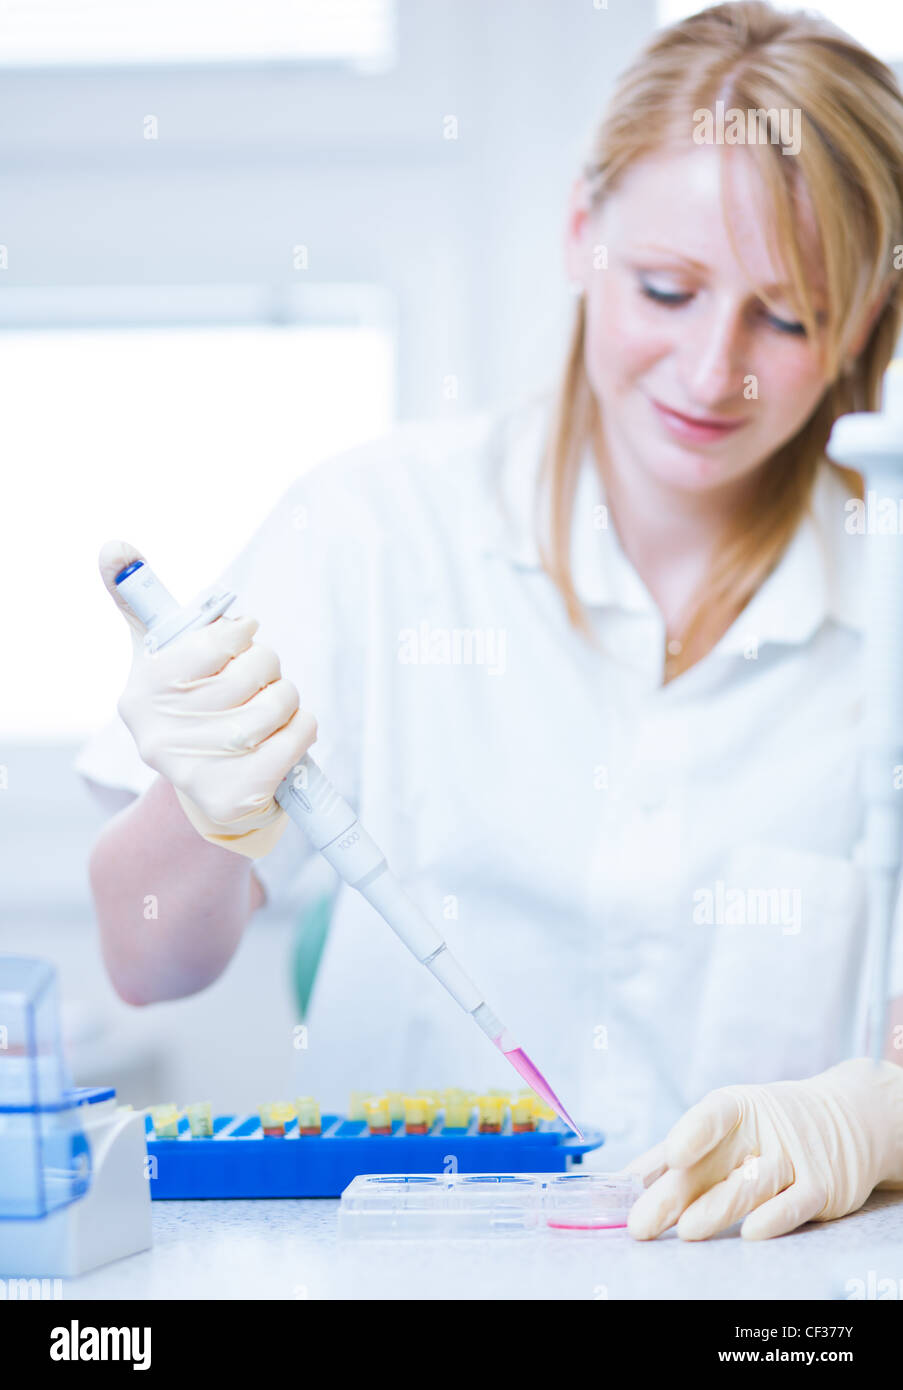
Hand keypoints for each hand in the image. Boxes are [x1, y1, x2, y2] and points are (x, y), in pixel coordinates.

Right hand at [99, 539, 316, 857]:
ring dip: (287, 697)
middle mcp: (159, 736)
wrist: (211, 792)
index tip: (244, 635)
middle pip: (249, 672)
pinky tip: (287, 732)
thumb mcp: (162, 656)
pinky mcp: (234, 798)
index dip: (240, 634)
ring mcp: (196, 771)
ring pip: (275, 703)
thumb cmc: (192, 707)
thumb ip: (138, 598)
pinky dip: (303, 727)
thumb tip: (112, 546)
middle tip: (261, 676)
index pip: (213, 642)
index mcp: (142, 692)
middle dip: (268, 665)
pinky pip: (295, 739)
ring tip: (273, 705)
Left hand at [622, 1058, 902, 1240]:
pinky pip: (795, 1204)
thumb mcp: (723, 1128)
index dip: (692, 1132)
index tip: (670, 1155)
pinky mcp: (821, 1188)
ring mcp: (795, 1157)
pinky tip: (750, 1232)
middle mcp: (766, 1129)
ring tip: (686, 1230)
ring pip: (753, 1185)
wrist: (846, 1119)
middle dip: (675, 1194)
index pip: (714, 1114)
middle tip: (641, 1222)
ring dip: (719, 1208)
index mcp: (736, 1108)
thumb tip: (621, 1184)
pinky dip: (773, 1218)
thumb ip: (674, 1157)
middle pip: (716, 1164)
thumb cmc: (766, 1128)